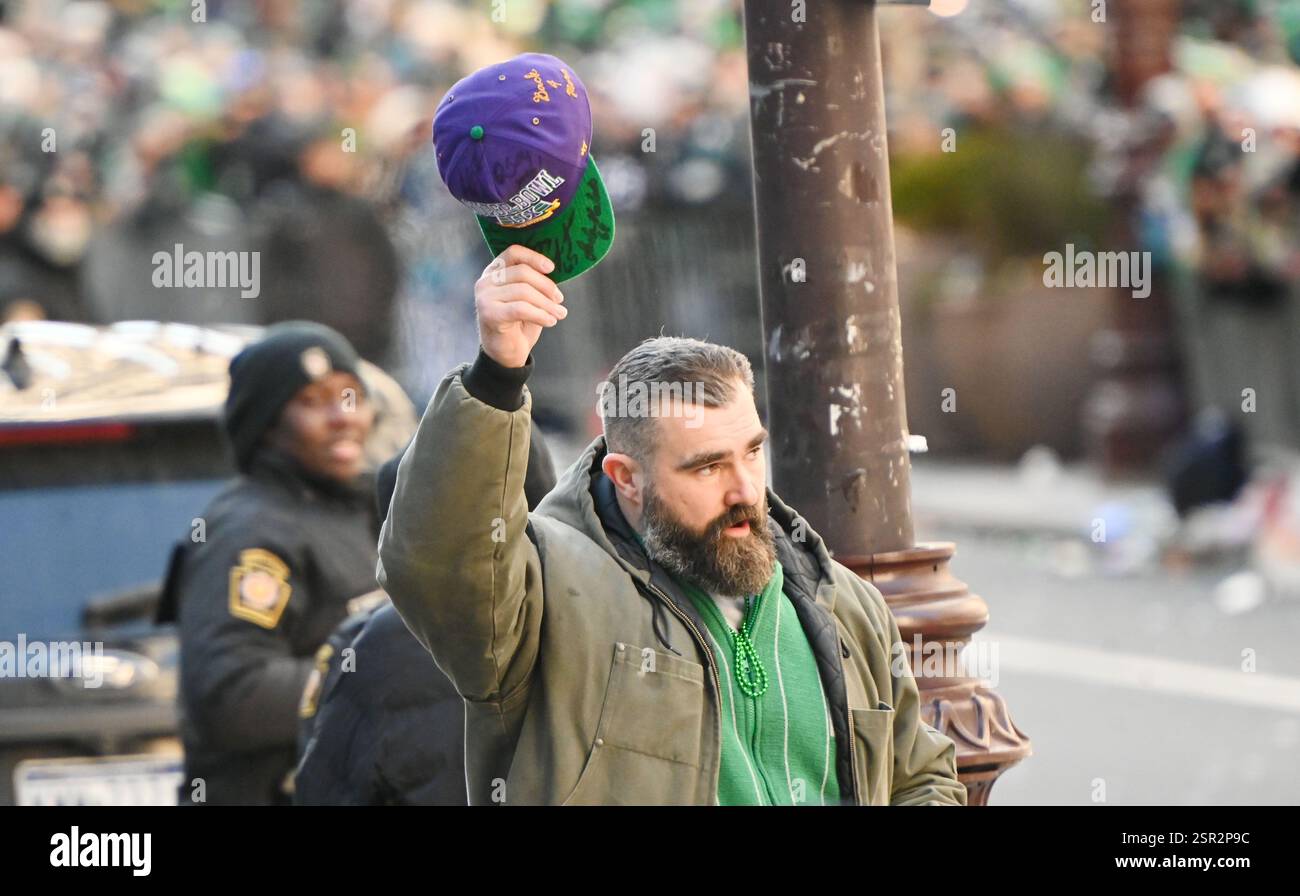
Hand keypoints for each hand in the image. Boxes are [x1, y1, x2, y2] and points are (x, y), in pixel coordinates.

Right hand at [474, 245, 566, 368]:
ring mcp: (485, 297)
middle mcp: (485, 281)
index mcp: (494, 272)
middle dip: (546, 286)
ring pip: (524, 291)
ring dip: (547, 304)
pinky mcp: (489, 314)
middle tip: (560, 300)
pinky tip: (550, 321)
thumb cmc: (518, 324)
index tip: (552, 268)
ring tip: (559, 314)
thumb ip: (534, 282)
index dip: (534, 258)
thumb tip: (554, 271)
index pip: (513, 253)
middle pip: (522, 272)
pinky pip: (521, 308)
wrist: (505, 354)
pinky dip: (540, 314)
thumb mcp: (528, 298)